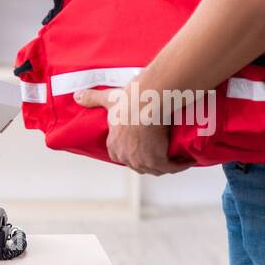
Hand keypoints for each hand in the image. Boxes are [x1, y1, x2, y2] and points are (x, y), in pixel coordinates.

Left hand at [74, 85, 190, 175]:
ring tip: (177, 155)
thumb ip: (92, 98)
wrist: (145, 102)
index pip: (122, 156)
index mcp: (113, 146)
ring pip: (157, 168)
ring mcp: (142, 161)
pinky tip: (188, 158)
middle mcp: (126, 157)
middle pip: (141, 165)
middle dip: (151, 160)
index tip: (143, 146)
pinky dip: (181, 164)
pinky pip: (171, 167)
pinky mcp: (158, 161)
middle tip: (164, 150)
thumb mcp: (108, 98)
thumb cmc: (127, 100)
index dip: (133, 153)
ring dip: (167, 164)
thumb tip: (76, 95)